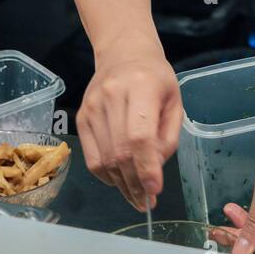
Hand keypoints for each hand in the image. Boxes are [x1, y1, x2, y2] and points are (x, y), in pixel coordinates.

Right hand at [76, 39, 181, 211]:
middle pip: (120, 152)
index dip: (146, 167)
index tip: (155, 189)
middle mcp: (112, 95)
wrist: (123, 52)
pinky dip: (106, 175)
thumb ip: (168, 137)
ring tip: (137, 194)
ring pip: (105, 159)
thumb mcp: (173, 101)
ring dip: (122, 184)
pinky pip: (92, 158)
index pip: (139, 136)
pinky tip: (120, 178)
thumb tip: (154, 170)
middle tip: (147, 200)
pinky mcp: (80, 118)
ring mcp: (92, 107)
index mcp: (142, 86)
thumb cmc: (155, 77)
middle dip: (135, 183)